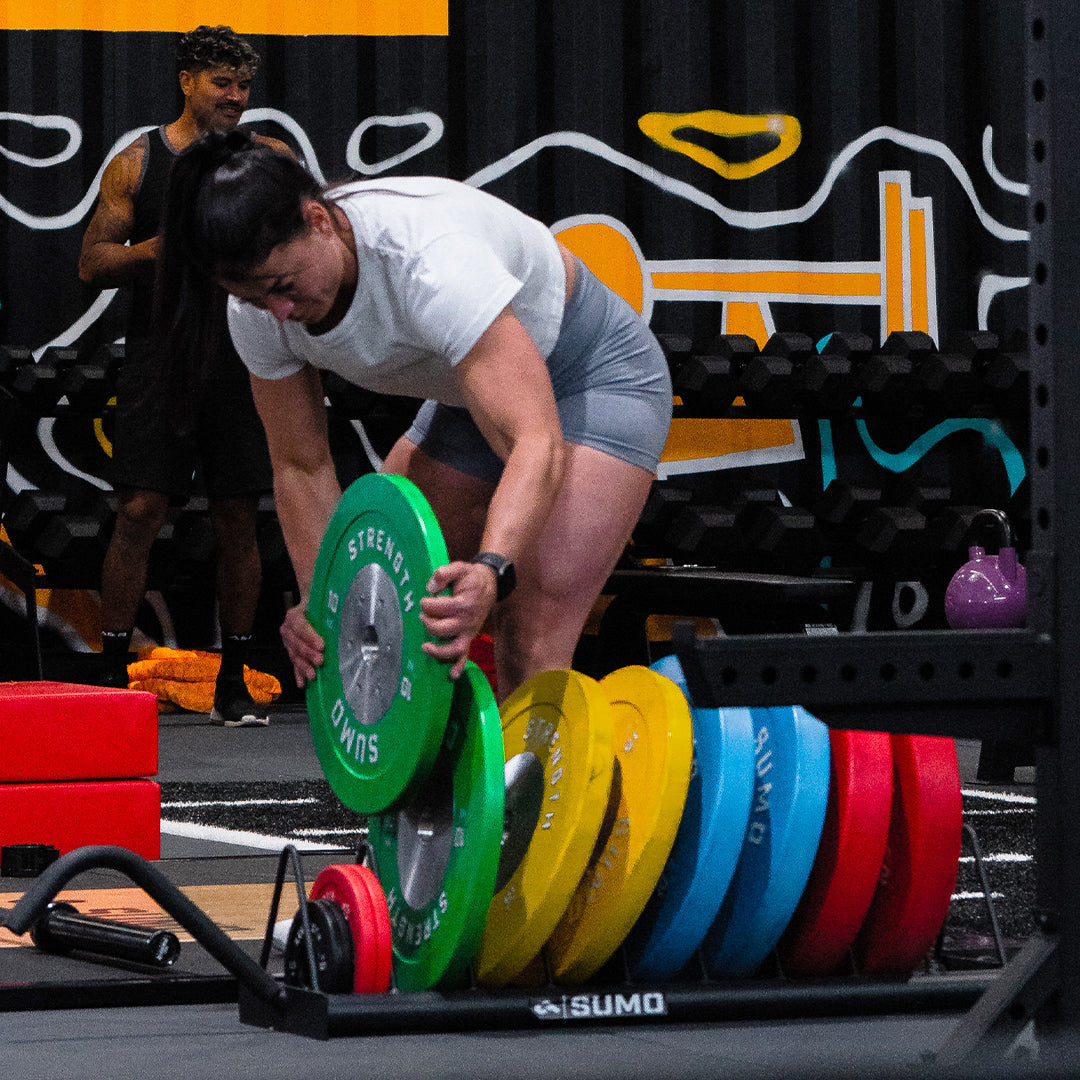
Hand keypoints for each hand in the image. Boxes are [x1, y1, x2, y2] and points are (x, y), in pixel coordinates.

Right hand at [280, 603, 324, 688]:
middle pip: (297, 643)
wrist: (306, 607)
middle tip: (320, 660)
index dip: (310, 636)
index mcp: (294, 616)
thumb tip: (345, 621)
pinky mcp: (290, 652)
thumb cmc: (315, 606)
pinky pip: (294, 664)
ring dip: (304, 666)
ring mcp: (287, 642)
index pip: (300, 626)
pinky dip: (298, 674)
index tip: (321, 645)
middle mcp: (287, 629)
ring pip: (295, 655)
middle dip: (309, 654)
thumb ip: (327, 613)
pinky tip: (302, 683)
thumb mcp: (318, 605)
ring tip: (312, 675)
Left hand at [419, 561, 497, 678]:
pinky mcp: (469, 637)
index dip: (427, 604)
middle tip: (422, 616)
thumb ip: (444, 573)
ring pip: (455, 648)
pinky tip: (452, 674)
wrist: (490, 584)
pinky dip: (459, 666)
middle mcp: (468, 620)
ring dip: (439, 651)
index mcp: (465, 603)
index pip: (441, 608)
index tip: (424, 599)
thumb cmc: (471, 577)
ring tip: (425, 646)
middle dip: (429, 623)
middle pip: (444, 629)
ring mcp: (469, 631)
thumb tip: (430, 588)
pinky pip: (466, 655)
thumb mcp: (459, 567)